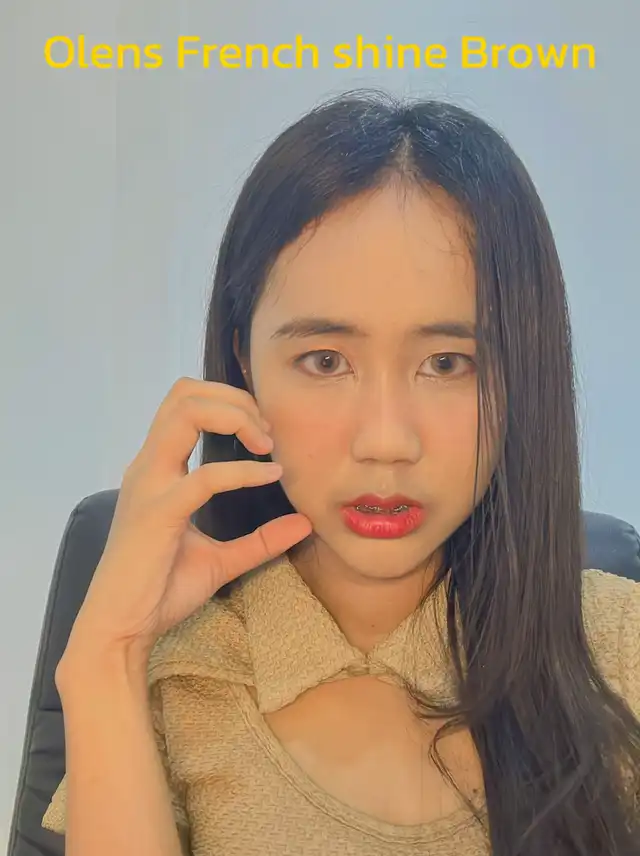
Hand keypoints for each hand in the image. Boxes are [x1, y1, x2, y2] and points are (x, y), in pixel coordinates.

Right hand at [59, 377, 311, 668]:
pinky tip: (270, 477)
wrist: (121, 630)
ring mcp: (150, 486)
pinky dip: (243, 471)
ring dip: (234, 417)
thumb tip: (303, 523)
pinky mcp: (158, 512)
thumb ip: (260, 540)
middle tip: (267, 432)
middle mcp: (148, 467)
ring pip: (185, 413)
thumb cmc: (160, 591)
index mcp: (157, 470)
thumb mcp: (221, 560)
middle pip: (184, 393)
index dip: (230, 403)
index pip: (185, 403)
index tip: (264, 434)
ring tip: (266, 444)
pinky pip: (205, 476)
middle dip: (234, 399)